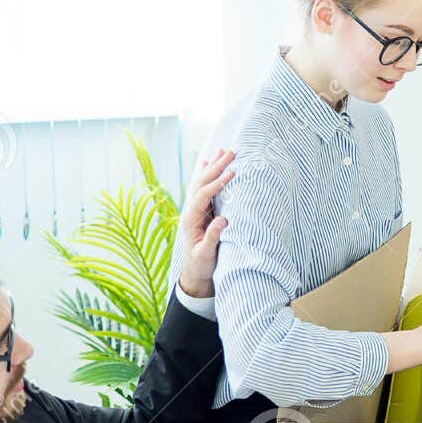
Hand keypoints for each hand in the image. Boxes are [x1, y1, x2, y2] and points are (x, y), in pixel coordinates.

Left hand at [176, 148, 233, 298]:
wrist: (194, 272)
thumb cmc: (201, 264)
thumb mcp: (205, 254)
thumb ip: (212, 237)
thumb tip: (222, 220)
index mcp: (190, 219)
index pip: (204, 195)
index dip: (217, 184)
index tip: (232, 173)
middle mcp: (190, 210)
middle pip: (202, 183)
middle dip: (215, 167)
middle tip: (230, 152)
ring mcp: (194, 209)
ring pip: (202, 182)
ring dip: (212, 166)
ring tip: (222, 151)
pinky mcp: (200, 211)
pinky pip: (203, 187)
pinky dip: (207, 174)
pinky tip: (208, 162)